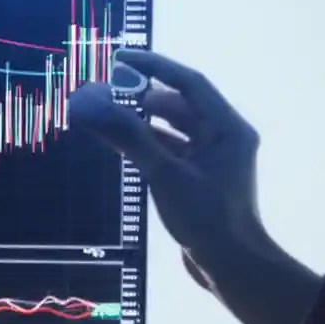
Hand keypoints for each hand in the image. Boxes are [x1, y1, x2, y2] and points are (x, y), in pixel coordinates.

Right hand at [69, 49, 322, 323]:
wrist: (232, 266)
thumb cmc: (206, 217)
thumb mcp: (164, 173)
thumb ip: (129, 136)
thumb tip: (92, 106)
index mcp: (228, 128)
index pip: (189, 83)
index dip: (155, 66)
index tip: (121, 57)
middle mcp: (225, 137)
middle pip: (180, 104)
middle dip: (143, 95)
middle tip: (108, 89)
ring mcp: (213, 160)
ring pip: (173, 129)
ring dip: (142, 122)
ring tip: (108, 115)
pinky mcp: (200, 180)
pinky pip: (171, 151)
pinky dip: (147, 145)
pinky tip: (121, 144)